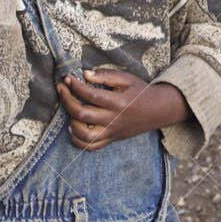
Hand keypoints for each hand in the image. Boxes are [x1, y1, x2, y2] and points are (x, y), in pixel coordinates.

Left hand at [57, 68, 188, 150]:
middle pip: (82, 114)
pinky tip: (73, 127)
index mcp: (118, 102)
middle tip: (61, 89)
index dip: (75, 86)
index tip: (68, 78)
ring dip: (71, 122)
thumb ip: (106, 75)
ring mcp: (112, 132)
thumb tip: (85, 74)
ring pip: (84, 134)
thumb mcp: (127, 78)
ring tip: (68, 109)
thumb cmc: (141, 92)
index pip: (90, 94)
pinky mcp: (111, 140)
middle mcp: (113, 119)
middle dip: (67, 100)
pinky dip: (78, 140)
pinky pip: (91, 146)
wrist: (158, 110)